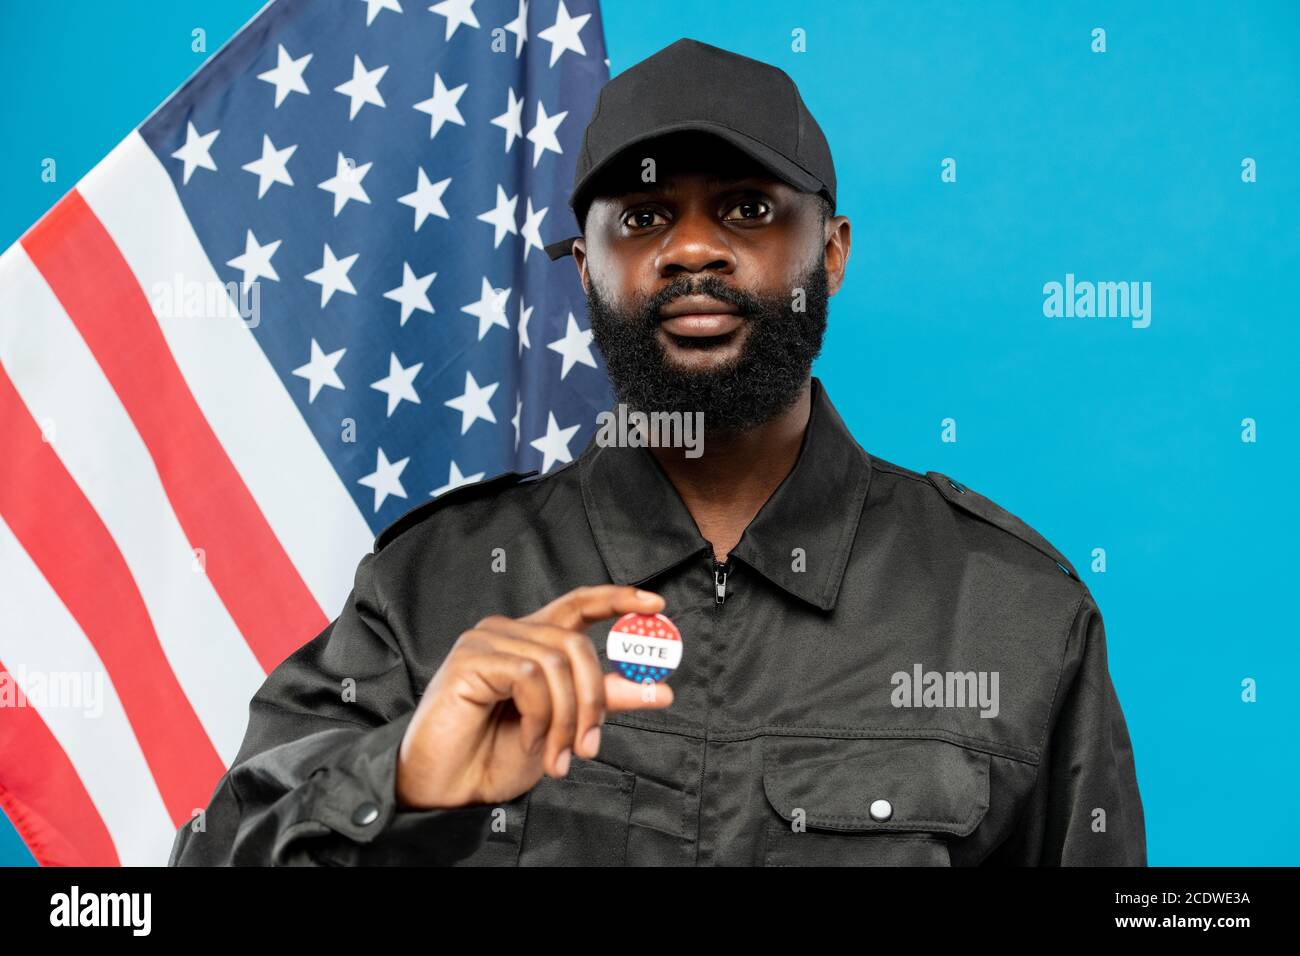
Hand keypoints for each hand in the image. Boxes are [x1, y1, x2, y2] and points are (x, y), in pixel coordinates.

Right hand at [395, 585, 673, 809]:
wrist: (449, 789)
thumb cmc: (495, 755)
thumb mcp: (563, 727)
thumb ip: (603, 701)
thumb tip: (660, 689)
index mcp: (531, 642)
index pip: (578, 604)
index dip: (616, 599)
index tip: (656, 606)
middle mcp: (509, 632)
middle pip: (576, 644)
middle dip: (594, 699)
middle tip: (589, 746)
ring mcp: (487, 641)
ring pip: (556, 662)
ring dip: (567, 718)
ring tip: (557, 756)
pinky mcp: (470, 659)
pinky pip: (529, 675)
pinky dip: (540, 715)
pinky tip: (531, 741)